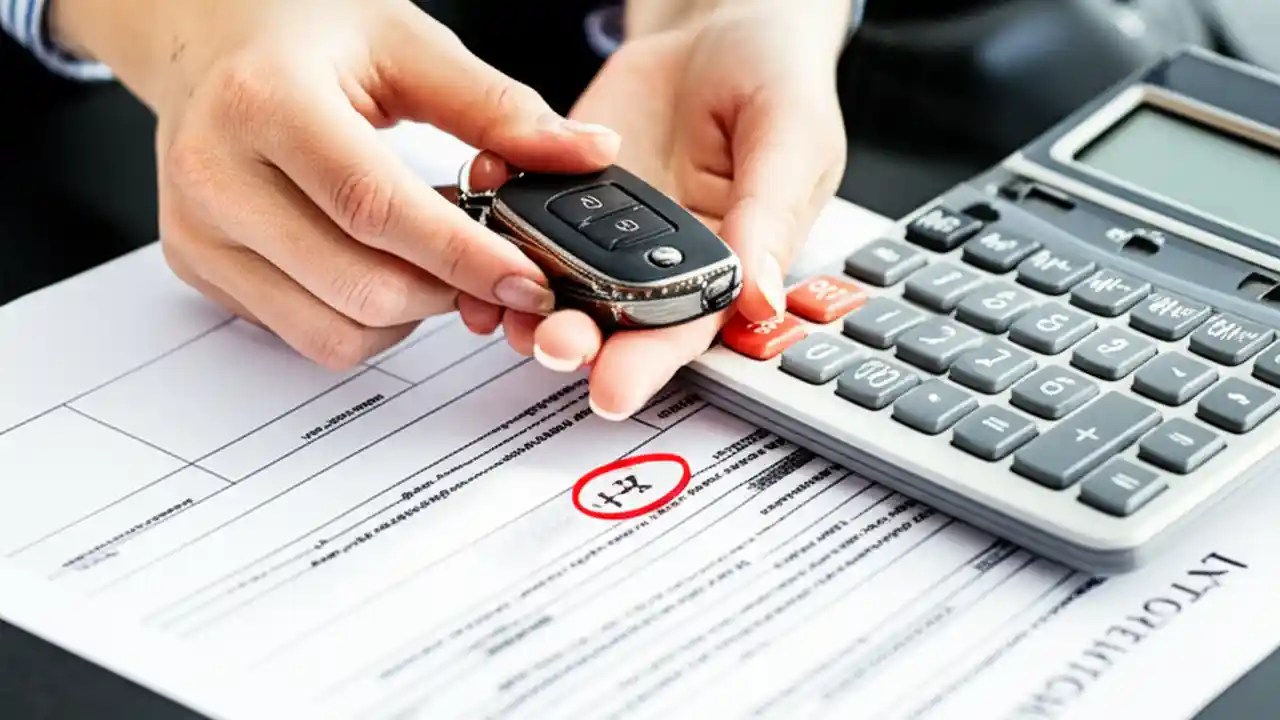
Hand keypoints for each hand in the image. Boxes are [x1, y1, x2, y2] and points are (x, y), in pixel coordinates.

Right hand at [51, 0, 619, 368]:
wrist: (205, 39)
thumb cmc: (304, 31)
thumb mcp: (405, 42)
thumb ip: (497, 107)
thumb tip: (589, 153)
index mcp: (267, 102)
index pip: (376, 206)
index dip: (464, 255)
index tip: (530, 279)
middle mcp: (217, 174)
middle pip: (361, 285)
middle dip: (450, 290)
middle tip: (493, 265)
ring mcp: (200, 232)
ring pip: (337, 332)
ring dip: (411, 315)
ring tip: (429, 258)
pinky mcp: (200, 270)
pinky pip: (307, 336)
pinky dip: (365, 320)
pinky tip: (378, 265)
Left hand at [495, 0, 849, 417]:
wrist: (716, 24)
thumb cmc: (774, 76)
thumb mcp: (792, 136)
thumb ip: (770, 215)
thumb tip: (760, 297)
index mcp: (728, 264)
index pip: (685, 331)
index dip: (647, 365)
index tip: (612, 389)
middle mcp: (659, 261)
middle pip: (611, 323)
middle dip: (576, 342)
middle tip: (550, 343)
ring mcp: (604, 229)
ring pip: (556, 283)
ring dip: (521, 300)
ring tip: (496, 304)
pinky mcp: (561, 190)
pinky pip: (521, 219)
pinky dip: (491, 229)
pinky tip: (477, 225)